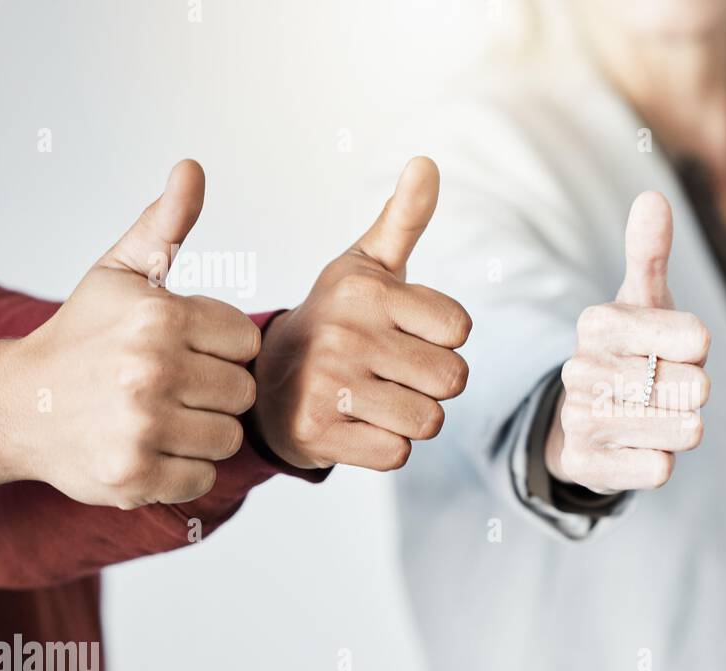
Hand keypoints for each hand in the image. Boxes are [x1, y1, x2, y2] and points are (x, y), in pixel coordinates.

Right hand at [0, 160, 260, 508]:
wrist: (18, 406)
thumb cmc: (82, 337)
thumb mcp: (121, 274)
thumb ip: (165, 225)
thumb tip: (191, 168)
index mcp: (159, 318)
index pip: (245, 341)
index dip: (219, 347)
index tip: (182, 348)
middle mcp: (151, 370)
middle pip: (242, 392)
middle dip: (212, 390)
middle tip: (168, 385)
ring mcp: (142, 427)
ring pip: (228, 437)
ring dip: (200, 432)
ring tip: (158, 416)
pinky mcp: (135, 476)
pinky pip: (203, 477)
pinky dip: (181, 469)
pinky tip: (148, 447)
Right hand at [251, 157, 471, 470]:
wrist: (264, 380)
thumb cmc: (335, 319)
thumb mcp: (366, 265)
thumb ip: (404, 218)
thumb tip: (428, 162)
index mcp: (365, 291)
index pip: (461, 330)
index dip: (443, 338)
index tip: (406, 332)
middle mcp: (344, 335)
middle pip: (452, 380)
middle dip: (432, 382)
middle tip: (392, 371)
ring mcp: (328, 387)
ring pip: (429, 421)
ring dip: (412, 417)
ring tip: (375, 397)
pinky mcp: (319, 435)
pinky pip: (398, 454)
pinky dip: (386, 446)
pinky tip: (358, 425)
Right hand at [546, 191, 710, 492]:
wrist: (582, 419)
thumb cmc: (628, 352)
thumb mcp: (641, 300)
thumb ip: (650, 251)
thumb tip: (652, 196)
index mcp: (598, 323)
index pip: (696, 339)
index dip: (699, 348)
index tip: (682, 347)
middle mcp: (581, 369)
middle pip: (693, 388)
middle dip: (693, 391)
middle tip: (667, 386)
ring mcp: (581, 420)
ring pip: (681, 430)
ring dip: (682, 426)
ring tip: (656, 414)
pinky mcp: (585, 465)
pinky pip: (659, 469)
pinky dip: (662, 460)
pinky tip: (639, 445)